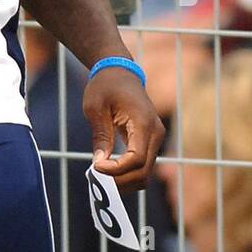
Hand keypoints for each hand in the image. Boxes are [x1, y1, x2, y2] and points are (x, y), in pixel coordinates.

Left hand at [83, 68, 164, 191]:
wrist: (119, 71)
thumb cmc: (105, 85)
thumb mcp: (95, 107)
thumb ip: (100, 136)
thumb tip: (99, 164)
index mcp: (143, 122)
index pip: (137, 159)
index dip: (117, 169)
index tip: (96, 168)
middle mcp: (156, 133)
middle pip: (143, 171)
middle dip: (120, 181)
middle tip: (95, 179)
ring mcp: (155, 138)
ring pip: (145, 173)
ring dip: (123, 180)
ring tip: (99, 177)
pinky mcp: (150, 141)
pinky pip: (142, 166)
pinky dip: (127, 174)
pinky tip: (108, 172)